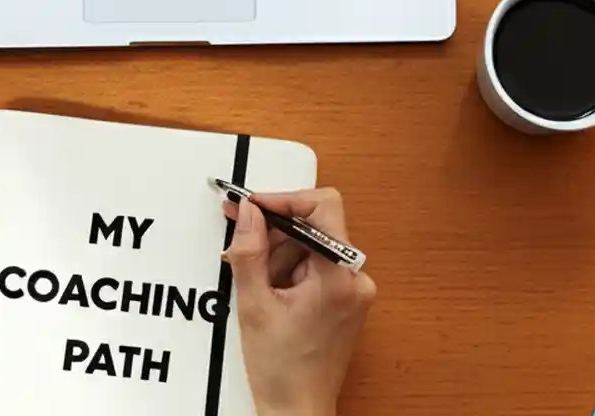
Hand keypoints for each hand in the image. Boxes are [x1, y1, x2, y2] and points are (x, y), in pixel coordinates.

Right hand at [223, 189, 376, 415]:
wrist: (297, 411)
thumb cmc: (282, 371)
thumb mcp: (253, 305)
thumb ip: (249, 251)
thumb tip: (248, 212)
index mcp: (339, 276)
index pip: (322, 207)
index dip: (283, 200)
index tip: (252, 206)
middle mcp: (355, 279)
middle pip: (313, 228)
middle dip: (273, 235)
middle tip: (238, 244)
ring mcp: (354, 291)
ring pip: (311, 248)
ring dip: (279, 258)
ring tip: (258, 289)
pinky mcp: (347, 301)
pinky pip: (316, 267)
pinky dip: (290, 272)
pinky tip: (271, 296)